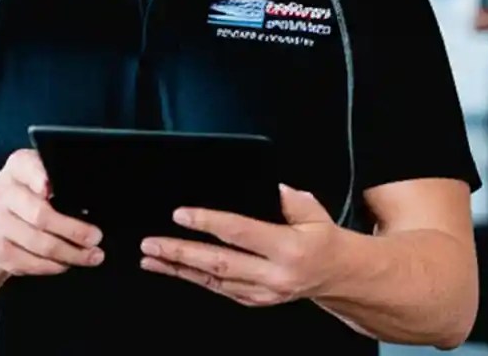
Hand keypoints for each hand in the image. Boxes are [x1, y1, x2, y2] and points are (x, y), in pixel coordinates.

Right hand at [0, 149, 103, 275]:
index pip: (27, 167)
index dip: (39, 177)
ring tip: (92, 256)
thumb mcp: (48, 175)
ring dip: (69, 253)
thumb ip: (63, 179)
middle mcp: (4, 192)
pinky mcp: (0, 249)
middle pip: (38, 214)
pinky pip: (28, 262)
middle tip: (95, 237)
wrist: (2, 220)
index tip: (51, 189)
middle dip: (72, 229)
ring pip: (36, 243)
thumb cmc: (35, 194)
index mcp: (19, 166)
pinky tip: (67, 263)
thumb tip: (90, 198)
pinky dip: (52, 266)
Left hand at [139, 184, 341, 306]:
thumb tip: (273, 187)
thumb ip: (293, 200)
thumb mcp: (316, 214)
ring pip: (212, 280)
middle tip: (152, 243)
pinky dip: (194, 279)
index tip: (181, 215)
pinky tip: (174, 269)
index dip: (207, 222)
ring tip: (151, 257)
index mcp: (287, 248)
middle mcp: (272, 274)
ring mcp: (262, 292)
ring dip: (178, 269)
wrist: (336, 276)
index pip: (239, 232)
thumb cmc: (323, 242)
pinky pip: (219, 290)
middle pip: (217, 262)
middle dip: (180, 252)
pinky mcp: (255, 301)